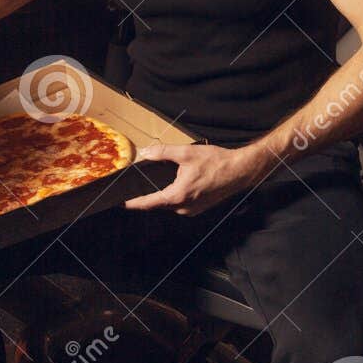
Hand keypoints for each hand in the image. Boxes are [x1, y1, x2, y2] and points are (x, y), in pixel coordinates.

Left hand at [124, 143, 268, 215]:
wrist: (240, 171)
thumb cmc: (216, 162)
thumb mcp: (186, 153)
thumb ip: (163, 153)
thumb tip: (145, 152)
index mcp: (178, 195)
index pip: (149, 203)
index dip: (134, 203)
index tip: (122, 203)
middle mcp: (184, 207)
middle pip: (159, 203)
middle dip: (151, 194)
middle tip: (142, 183)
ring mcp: (193, 209)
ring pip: (171, 203)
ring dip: (166, 193)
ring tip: (166, 178)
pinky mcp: (200, 207)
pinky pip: (182, 202)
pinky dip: (177, 194)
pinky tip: (182, 181)